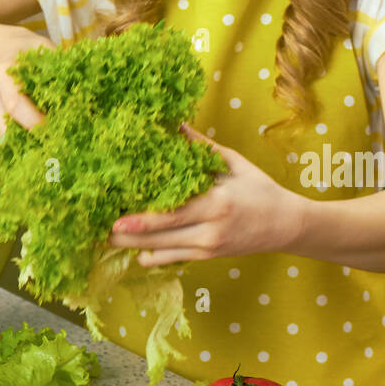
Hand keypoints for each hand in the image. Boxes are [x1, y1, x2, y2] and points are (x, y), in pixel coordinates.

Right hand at [0, 27, 53, 139]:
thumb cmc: (27, 51)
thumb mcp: (45, 50)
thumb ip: (60, 68)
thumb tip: (84, 89)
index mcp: (3, 71)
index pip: (15, 104)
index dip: (35, 122)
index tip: (55, 131)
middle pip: (4, 126)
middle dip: (29, 139)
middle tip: (53, 144)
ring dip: (21, 141)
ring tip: (42, 139)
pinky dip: (11, 137)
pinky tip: (23, 128)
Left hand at [107, 123, 305, 264]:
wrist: (286, 225)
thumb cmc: (261, 191)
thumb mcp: (235, 164)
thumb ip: (202, 148)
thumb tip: (175, 125)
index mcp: (216, 203)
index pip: (171, 214)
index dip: (140, 219)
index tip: (114, 217)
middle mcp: (209, 230)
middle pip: (158, 238)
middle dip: (125, 236)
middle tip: (97, 230)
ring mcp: (207, 247)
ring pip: (160, 252)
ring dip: (132, 247)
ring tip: (108, 238)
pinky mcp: (208, 258)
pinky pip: (171, 259)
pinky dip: (151, 256)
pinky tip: (135, 249)